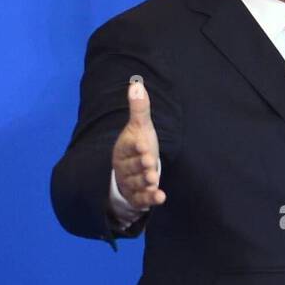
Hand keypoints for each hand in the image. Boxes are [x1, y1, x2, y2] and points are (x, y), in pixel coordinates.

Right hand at [112, 77, 165, 210]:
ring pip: (136, 184)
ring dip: (145, 183)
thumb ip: (140, 108)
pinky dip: (150, 199)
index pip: (128, 148)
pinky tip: (160, 198)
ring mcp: (130, 183)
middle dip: (141, 166)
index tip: (144, 144)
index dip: (136, 147)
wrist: (133, 171)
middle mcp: (124, 167)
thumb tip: (136, 84)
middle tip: (150, 166)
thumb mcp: (141, 127)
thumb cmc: (138, 145)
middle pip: (131, 167)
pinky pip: (142, 199)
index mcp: (123, 149)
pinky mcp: (137, 196)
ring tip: (153, 181)